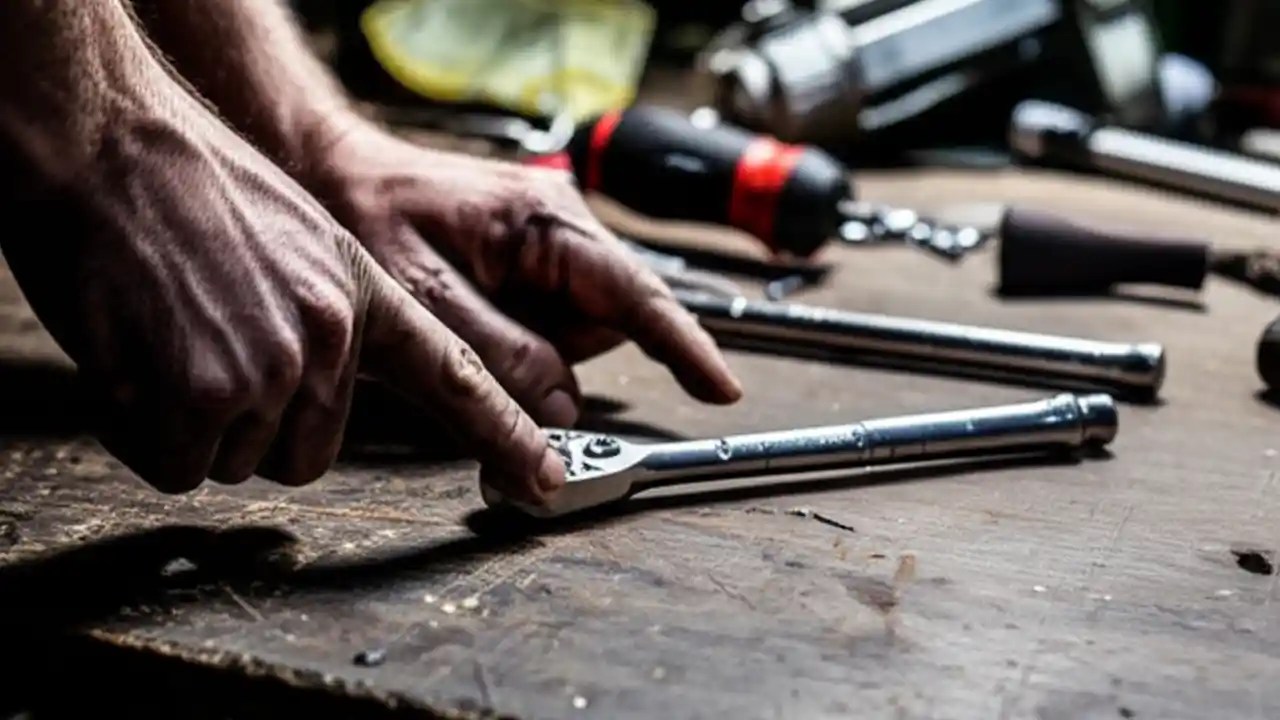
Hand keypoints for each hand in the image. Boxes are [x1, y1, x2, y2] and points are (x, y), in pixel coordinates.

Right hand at [0, 80, 564, 503]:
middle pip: (305, 454)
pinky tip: (135, 364)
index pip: (458, 378)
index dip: (505, 435)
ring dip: (194, 424)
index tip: (546, 479)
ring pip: (235, 462)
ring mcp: (271, 369)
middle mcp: (331, 338)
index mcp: (365, 296)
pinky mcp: (202, 395)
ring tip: (170, 342)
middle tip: (210, 356)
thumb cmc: (190, 187)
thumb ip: (334, 313)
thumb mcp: (302, 241)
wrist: (107, 144)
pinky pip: (175, 465)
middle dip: (256, 429)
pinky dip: (145, 433)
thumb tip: (331, 376)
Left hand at [305, 122, 743, 427]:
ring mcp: (542, 249)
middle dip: (560, 359)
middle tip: (492, 361)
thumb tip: (563, 409)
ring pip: (572, 332)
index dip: (683, 346)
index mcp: (546, 224)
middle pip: (605, 322)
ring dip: (530, 354)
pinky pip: (542, 324)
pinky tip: (463, 322)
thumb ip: (500, 355)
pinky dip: (512, 343)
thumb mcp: (423, 294)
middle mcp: (558, 232)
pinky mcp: (522, 267)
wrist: (325, 171)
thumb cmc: (364, 212)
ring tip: (458, 324)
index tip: (721, 390)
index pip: (636, 293)